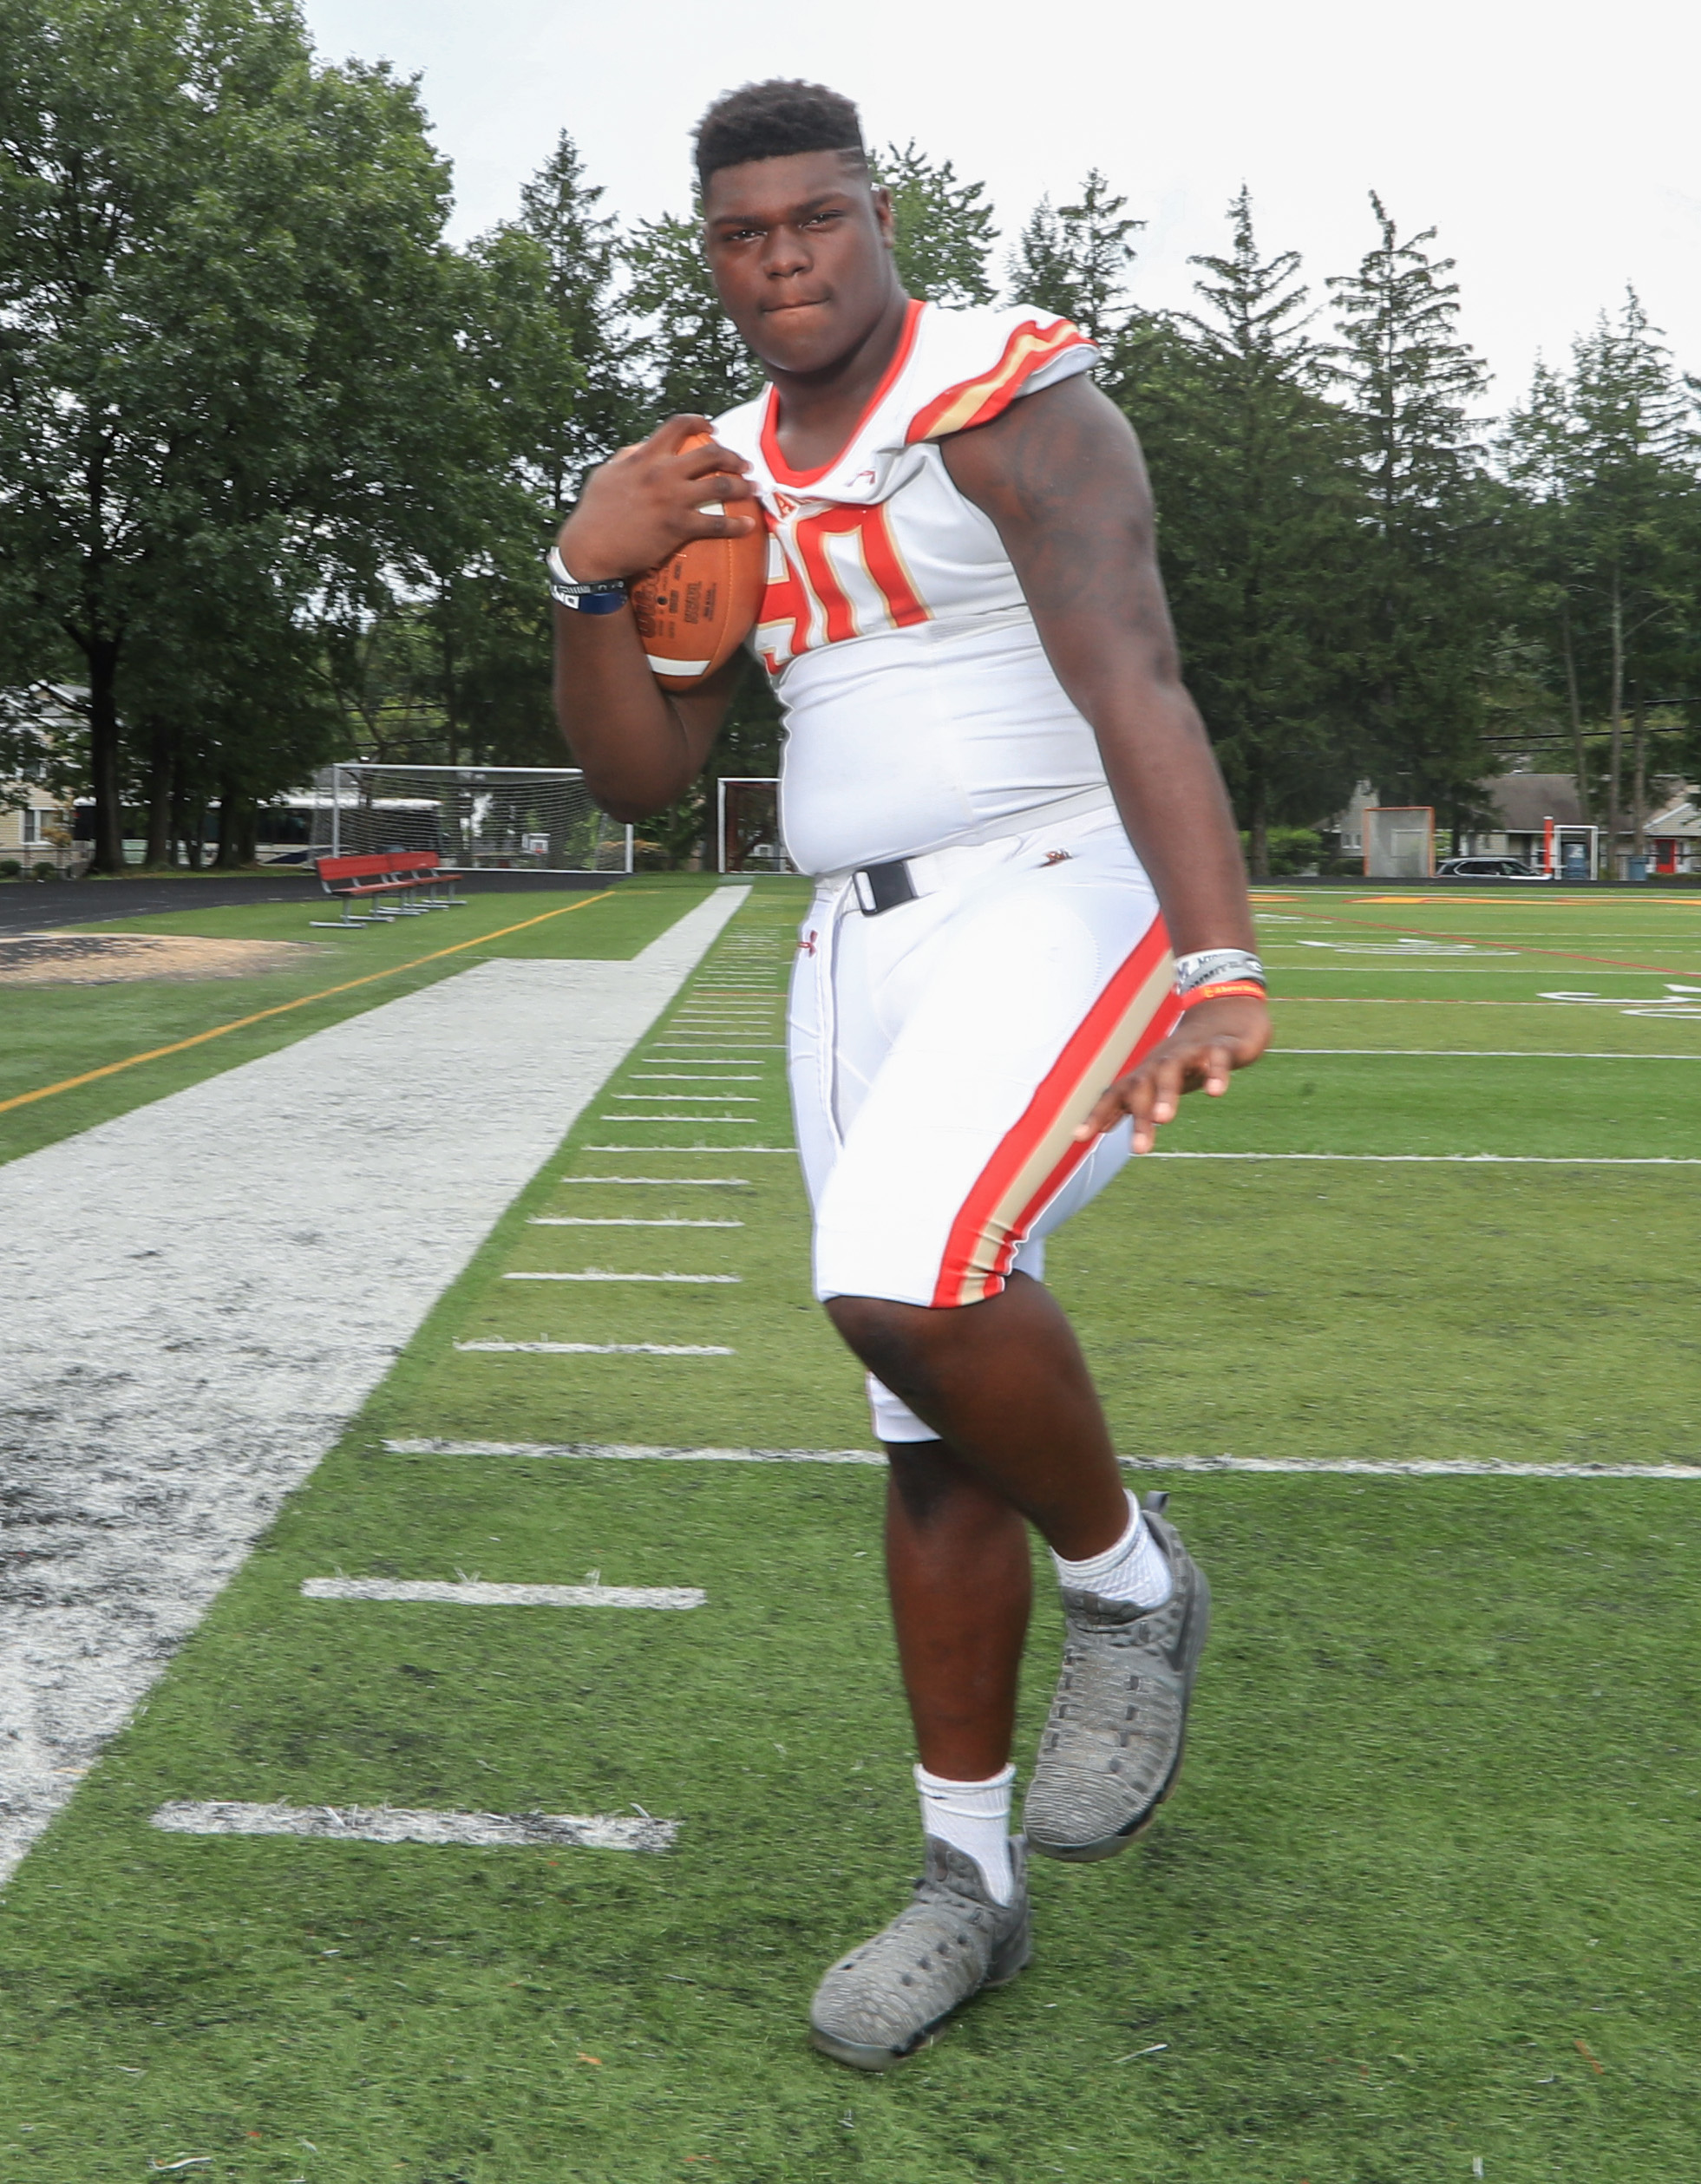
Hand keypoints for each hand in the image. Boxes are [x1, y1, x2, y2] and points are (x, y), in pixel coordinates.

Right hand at [556, 414, 761, 582]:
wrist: (591, 549)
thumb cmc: (594, 514)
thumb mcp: (605, 475)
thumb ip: (626, 459)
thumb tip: (638, 449)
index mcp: (645, 457)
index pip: (677, 427)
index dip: (699, 422)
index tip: (712, 429)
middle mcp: (663, 473)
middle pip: (710, 454)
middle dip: (732, 456)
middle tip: (743, 464)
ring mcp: (673, 499)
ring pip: (721, 485)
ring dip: (743, 486)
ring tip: (754, 489)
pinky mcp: (679, 527)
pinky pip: (718, 524)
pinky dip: (738, 524)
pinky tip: (749, 525)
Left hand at [1075, 994, 1269, 1154]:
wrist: (1225, 1020)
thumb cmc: (1184, 1060)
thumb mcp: (1157, 1084)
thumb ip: (1131, 1103)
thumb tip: (1101, 1126)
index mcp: (1146, 1074)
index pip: (1116, 1094)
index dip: (1097, 1113)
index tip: (1079, 1136)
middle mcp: (1162, 1061)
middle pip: (1143, 1085)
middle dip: (1139, 1115)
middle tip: (1139, 1149)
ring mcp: (1190, 1052)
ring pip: (1172, 1069)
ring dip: (1165, 1093)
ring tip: (1164, 1119)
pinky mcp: (1221, 1046)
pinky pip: (1216, 1057)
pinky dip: (1215, 1073)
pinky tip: (1216, 1091)